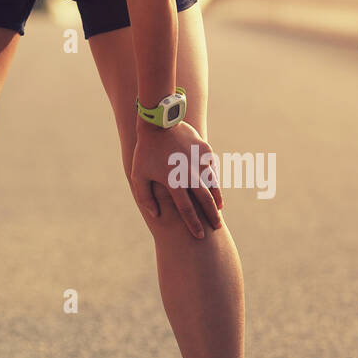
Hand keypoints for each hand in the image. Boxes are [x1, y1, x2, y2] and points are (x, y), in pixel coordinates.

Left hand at [130, 119, 223, 238]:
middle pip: (205, 200)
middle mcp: (190, 173)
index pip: (187, 209)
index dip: (194, 224)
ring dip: (216, 198)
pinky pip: (212, 167)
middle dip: (212, 216)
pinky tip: (214, 185)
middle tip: (217, 226)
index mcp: (174, 182)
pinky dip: (214, 178)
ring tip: (219, 208)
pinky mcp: (205, 150)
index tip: (199, 235)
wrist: (158, 122)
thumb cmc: (145, 150)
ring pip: (213, 184)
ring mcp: (199, 161)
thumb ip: (145, 197)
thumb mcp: (138, 175)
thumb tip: (156, 215)